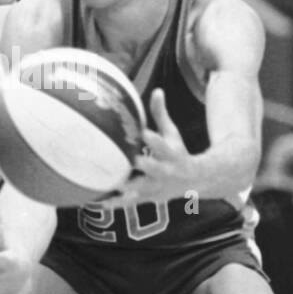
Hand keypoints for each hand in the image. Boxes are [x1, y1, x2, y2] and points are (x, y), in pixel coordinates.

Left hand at [102, 88, 191, 207]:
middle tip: (125, 161)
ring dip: (125, 188)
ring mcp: (156, 187)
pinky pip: (129, 203)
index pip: (163, 146)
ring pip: (140, 189)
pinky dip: (114, 203)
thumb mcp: (172, 133)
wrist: (194, 181)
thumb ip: (160, 114)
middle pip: (153, 169)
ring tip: (108, 185)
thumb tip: (157, 90)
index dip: (154, 140)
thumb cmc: (177, 152)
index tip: (144, 133)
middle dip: (142, 166)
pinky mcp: (147, 198)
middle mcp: (164, 172)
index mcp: (171, 154)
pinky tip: (98, 202)